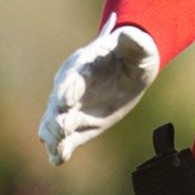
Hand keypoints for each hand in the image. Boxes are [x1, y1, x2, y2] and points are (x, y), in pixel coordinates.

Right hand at [36, 18, 159, 164]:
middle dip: (57, 115)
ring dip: (54, 134)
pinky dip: (60, 148)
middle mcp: (69, 86)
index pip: (73, 77)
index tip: (66, 102)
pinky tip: (58, 159)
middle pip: (57, 102)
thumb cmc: (134, 55)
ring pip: (54, 121)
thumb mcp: (140, 48)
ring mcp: (70, 107)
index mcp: (83, 65)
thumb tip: (129, 35)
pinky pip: (64, 137)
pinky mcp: (77, 124)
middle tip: (62, 128)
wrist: (129, 69)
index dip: (69, 89)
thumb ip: (134, 43)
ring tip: (57, 148)